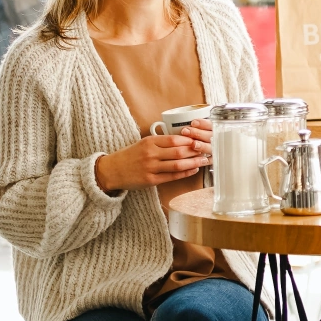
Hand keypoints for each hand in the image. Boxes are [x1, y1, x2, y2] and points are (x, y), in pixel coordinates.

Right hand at [95, 130, 210, 190]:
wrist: (112, 170)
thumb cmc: (130, 156)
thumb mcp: (143, 143)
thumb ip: (161, 142)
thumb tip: (183, 140)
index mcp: (150, 142)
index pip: (175, 139)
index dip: (190, 140)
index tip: (201, 140)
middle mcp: (151, 154)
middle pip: (179, 151)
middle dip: (196, 151)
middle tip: (208, 150)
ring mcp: (151, 168)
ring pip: (177, 164)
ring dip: (194, 162)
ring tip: (204, 160)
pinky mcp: (151, 180)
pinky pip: (172, 176)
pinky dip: (184, 173)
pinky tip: (193, 170)